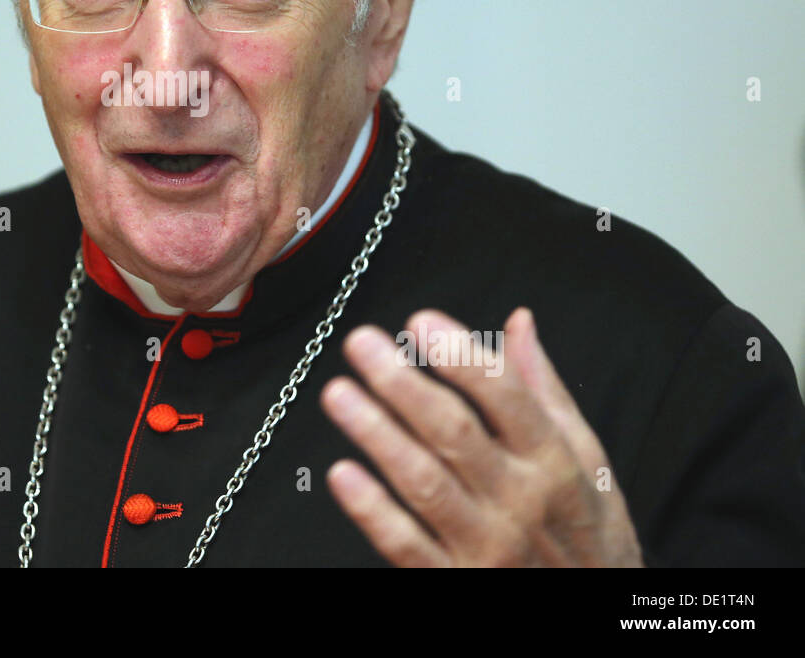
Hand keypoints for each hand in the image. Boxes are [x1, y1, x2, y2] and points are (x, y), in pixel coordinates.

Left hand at [319, 307, 643, 566]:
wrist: (600, 618)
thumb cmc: (589, 537)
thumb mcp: (590, 463)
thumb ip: (546, 391)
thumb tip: (520, 323)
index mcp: (552, 463)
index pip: (506, 397)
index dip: (461, 354)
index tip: (421, 322)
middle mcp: (519, 501)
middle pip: (454, 432)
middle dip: (402, 384)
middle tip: (362, 344)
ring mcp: (486, 546)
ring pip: (424, 482)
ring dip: (378, 434)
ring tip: (340, 394)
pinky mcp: (456, 582)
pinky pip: (407, 545)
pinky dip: (374, 511)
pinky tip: (343, 474)